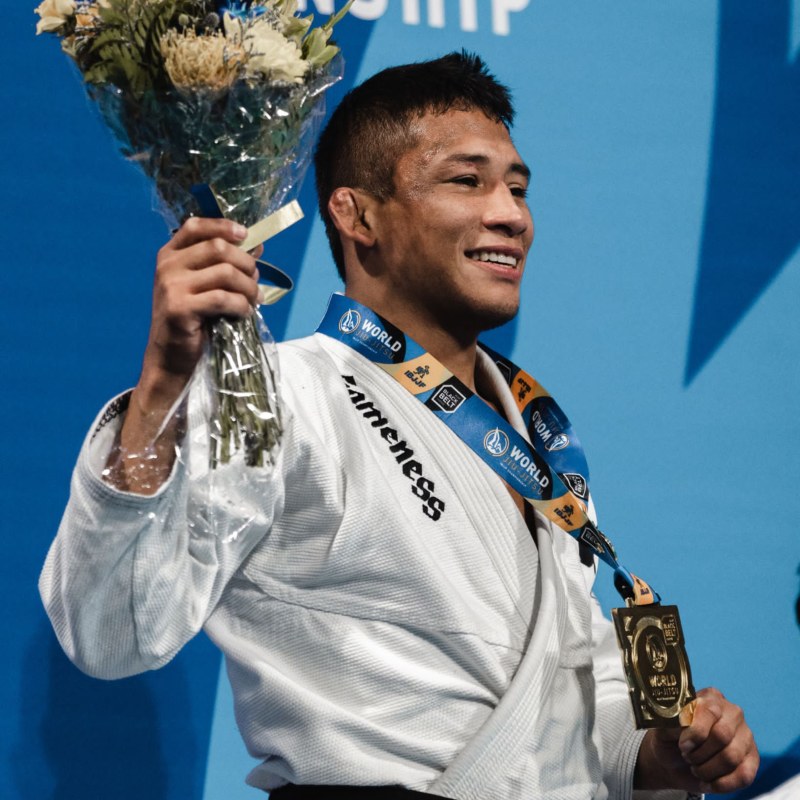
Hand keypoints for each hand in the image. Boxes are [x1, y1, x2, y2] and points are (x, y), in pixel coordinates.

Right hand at [142, 217, 261, 396]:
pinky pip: (223, 298)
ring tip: (253, 301)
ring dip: (249, 288)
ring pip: (226, 272)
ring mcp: (171, 286)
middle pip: (219, 248)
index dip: (224, 226)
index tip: (246, 236)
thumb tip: (257, 245)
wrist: (170, 358)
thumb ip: (225, 264)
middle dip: (246, 265)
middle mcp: (167, 265)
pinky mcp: (180, 308)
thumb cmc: (192, 321)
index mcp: (170, 255)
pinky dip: (241, 305)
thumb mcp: (205, 287)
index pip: (196, 226)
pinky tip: (243, 313)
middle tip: (255, 283)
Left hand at [635, 687, 758, 793]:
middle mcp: (732, 712)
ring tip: (696, 768)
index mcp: (710, 697)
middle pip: (722, 735)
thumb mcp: (664, 727)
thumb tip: (684, 724)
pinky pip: (744, 776)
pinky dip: (722, 784)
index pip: (710, 711)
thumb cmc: (669, 738)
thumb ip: (674, 722)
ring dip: (708, 769)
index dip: (696, 732)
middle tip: (687, 757)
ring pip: (731, 757)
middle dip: (700, 752)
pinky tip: (708, 782)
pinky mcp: (752, 760)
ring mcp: (745, 736)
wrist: (672, 761)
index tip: (683, 746)